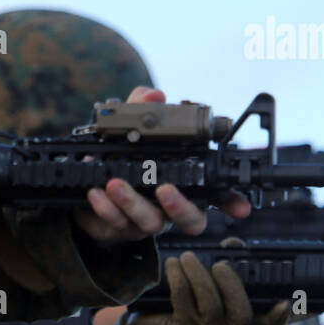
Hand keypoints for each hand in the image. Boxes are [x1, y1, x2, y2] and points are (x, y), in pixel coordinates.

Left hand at [73, 87, 250, 243]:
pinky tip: (96, 193)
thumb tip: (155, 96)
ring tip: (114, 184)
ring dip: (132, 202)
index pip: (214, 196)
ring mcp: (145, 220)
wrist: (83, 182)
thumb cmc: (117, 156)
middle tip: (163, 189)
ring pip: (150, 222)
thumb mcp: (127, 126)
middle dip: (180, 205)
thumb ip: (140, 108)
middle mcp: (169, 207)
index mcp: (182, 184)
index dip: (230, 202)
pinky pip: (116, 223)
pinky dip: (106, 208)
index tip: (240, 207)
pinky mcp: (119, 228)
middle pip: (191, 219)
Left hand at [110, 248, 290, 324]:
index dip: (282, 315)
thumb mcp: (210, 288)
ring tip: (187, 257)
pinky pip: (182, 301)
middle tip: (220, 264)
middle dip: (232, 284)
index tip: (288, 302)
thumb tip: (234, 244)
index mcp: (240, 321)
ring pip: (210, 305)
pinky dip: (178, 278)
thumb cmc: (186, 304)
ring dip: (198, 275)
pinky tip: (173, 265)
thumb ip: (227, 267)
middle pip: (242, 315)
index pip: (268, 323)